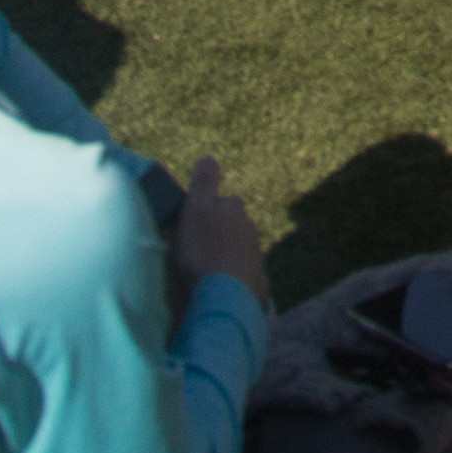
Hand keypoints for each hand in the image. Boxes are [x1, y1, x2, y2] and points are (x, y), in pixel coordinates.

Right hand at [169, 156, 270, 303]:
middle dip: (220, 233)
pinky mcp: (257, 282)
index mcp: (234, 209)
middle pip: (233, 225)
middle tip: (199, 248)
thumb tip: (209, 157)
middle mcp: (250, 228)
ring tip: (208, 270)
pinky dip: (234, 276)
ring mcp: (256, 255)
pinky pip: (243, 274)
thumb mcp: (196, 210)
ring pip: (240, 249)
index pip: (222, 202)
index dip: (206, 211)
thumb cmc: (204, 249)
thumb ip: (204, 182)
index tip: (193, 226)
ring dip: (227, 255)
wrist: (225, 295)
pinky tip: (222, 286)